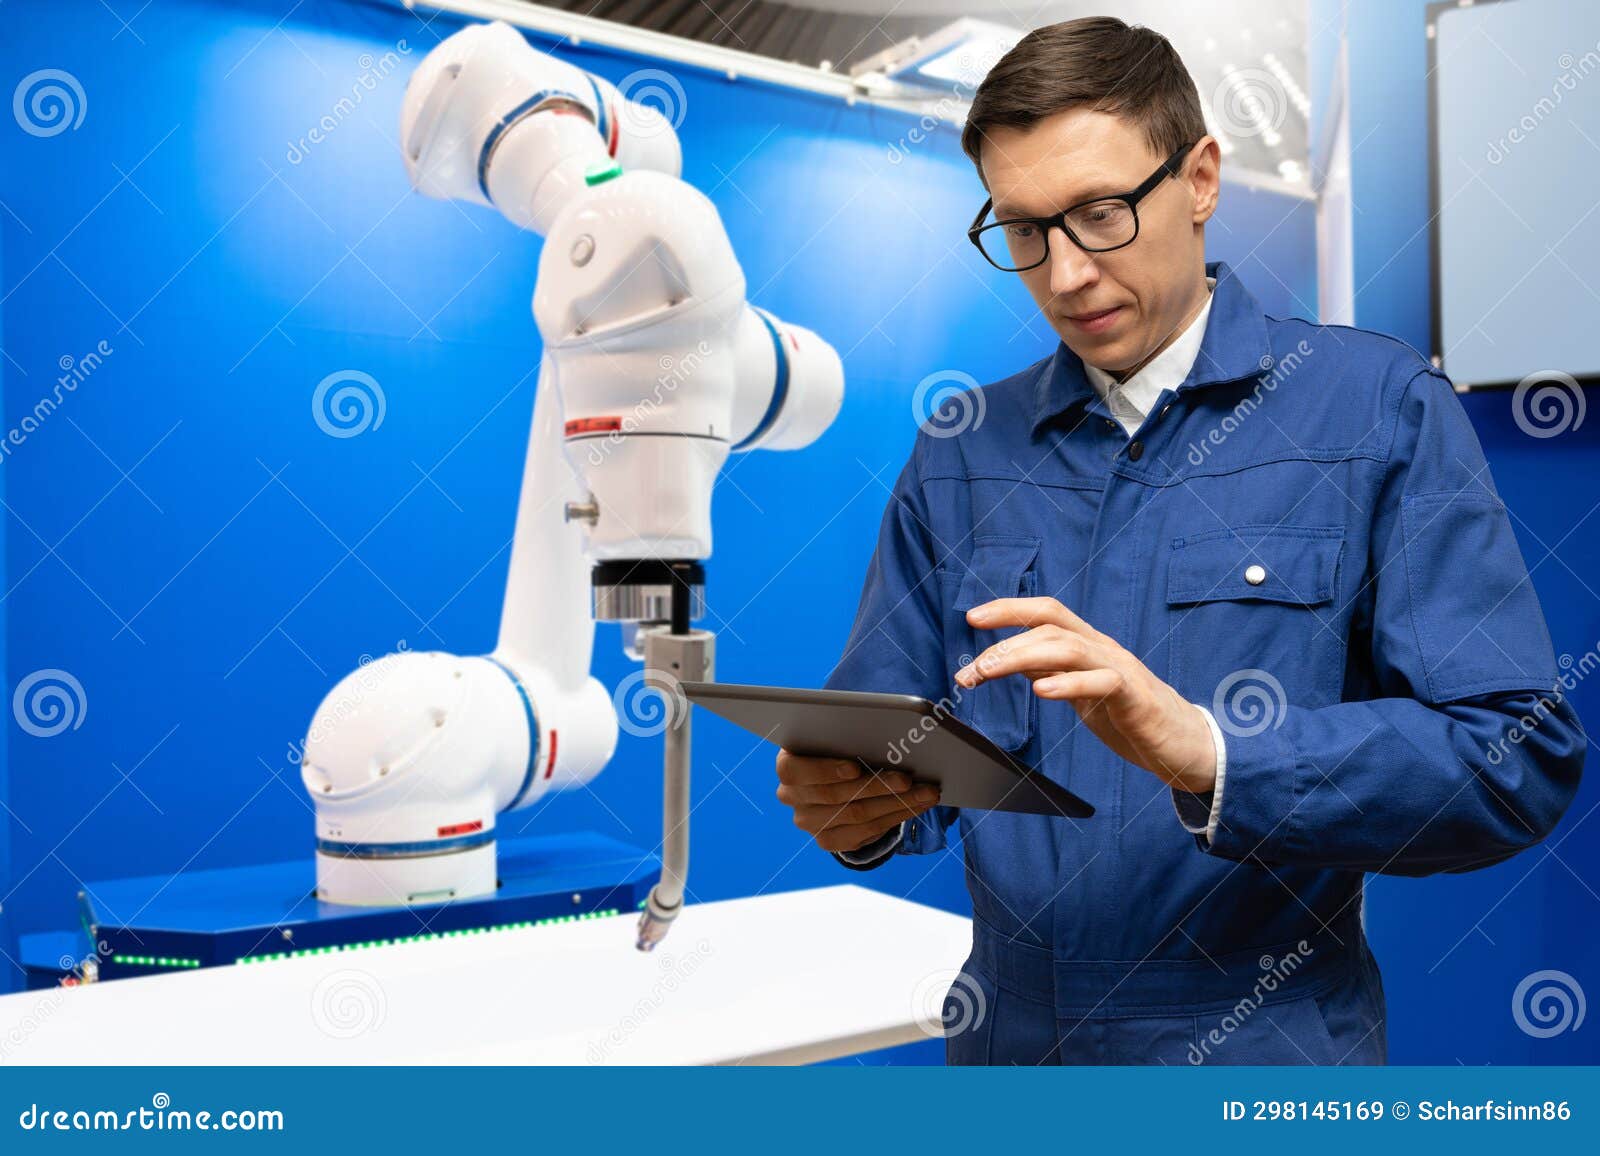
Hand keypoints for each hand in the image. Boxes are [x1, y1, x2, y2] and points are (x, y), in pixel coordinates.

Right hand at [774, 750, 940, 852]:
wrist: (832, 776)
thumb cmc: (837, 746)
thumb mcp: (835, 736)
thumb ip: (847, 734)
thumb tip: (888, 729)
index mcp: (787, 766)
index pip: (796, 770)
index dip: (825, 770)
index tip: (854, 767)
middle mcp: (791, 797)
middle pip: (836, 796)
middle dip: (877, 786)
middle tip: (908, 779)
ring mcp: (810, 822)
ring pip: (858, 816)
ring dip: (898, 803)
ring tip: (926, 792)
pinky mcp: (829, 840)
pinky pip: (868, 832)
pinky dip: (897, 816)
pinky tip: (918, 805)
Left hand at [953, 597, 1217, 793]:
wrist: (1186, 745)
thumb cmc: (1131, 716)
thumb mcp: (1081, 690)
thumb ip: (1052, 671)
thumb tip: (1010, 660)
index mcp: (1089, 645)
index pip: (1046, 613)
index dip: (1009, 609)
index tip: (972, 618)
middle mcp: (1104, 649)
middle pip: (1050, 628)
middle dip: (1004, 644)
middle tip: (972, 670)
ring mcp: (1121, 670)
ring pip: (1068, 648)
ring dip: (1021, 657)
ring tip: (990, 672)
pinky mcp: (1136, 699)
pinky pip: (1102, 682)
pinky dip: (1069, 684)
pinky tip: (1042, 691)